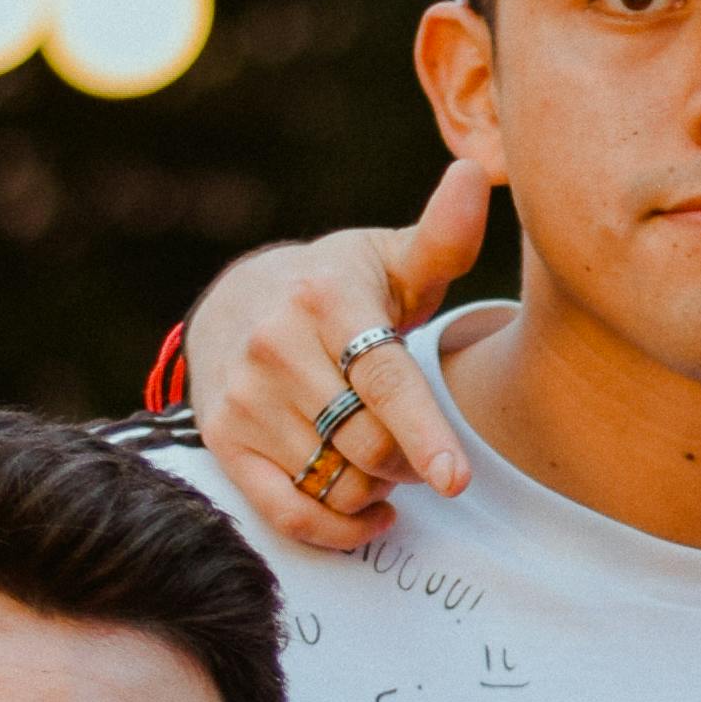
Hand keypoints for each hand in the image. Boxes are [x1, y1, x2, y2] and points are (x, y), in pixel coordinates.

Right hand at [188, 179, 489, 553]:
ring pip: (337, 482)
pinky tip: (370, 513)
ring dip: (379, 489)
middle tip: (421, 449)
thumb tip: (477, 173)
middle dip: (410, 460)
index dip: (423, 433)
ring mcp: (243, 398)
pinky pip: (290, 514)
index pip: (384, 380)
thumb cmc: (337, 286)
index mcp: (325, 299)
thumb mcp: (388, 259)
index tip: (454, 479)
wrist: (235, 302)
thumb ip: (442, 236)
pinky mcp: (223, 441)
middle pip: (368, 443)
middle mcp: (275, 348)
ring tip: (385, 461)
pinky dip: (339, 528)